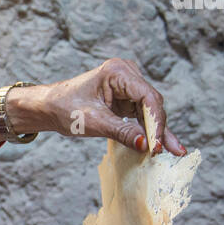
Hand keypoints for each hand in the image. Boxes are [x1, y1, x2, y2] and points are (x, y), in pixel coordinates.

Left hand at [1, 58, 186, 154]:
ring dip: (158, 131)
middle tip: (167, 152)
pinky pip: (143, 115)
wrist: (49, 108)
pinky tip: (164, 144)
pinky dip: (149, 130)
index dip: (155, 122)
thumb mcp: (93, 123)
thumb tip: (146, 146)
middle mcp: (126, 74)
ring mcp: (128, 85)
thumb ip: (122, 132)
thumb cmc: (65, 109)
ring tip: (174, 152)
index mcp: (117, 72)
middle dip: (159, 128)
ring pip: (150, 111)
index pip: (147, 97)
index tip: (157, 145)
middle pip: (152, 104)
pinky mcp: (127, 98)